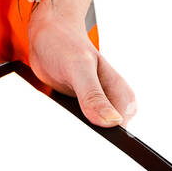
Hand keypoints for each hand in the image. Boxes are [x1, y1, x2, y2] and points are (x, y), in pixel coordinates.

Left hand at [28, 5, 136, 126]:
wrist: (48, 33)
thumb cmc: (65, 44)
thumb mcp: (78, 67)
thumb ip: (94, 95)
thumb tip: (113, 121)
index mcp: (122, 96)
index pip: (119, 131)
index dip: (100, 137)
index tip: (80, 129)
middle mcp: (113, 103)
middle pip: (103, 136)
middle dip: (83, 134)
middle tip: (64, 114)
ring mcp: (97, 107)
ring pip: (89, 133)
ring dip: (71, 129)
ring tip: (58, 108)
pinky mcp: (82, 108)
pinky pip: (76, 126)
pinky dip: (64, 123)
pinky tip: (56, 110)